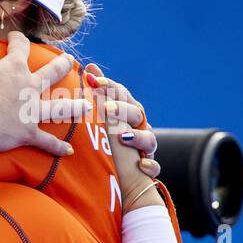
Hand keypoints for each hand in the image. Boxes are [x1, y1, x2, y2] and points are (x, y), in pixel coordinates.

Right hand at [0, 31, 87, 155]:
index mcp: (14, 68)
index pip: (20, 47)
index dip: (18, 40)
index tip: (15, 37)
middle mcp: (29, 86)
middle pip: (52, 72)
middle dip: (61, 64)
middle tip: (69, 61)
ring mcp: (31, 110)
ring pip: (59, 107)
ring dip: (74, 107)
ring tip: (86, 106)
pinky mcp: (28, 132)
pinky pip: (46, 141)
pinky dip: (57, 147)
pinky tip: (68, 151)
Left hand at [84, 63, 159, 181]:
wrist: (122, 174)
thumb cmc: (111, 139)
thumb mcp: (103, 118)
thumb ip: (98, 94)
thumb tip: (88, 68)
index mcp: (129, 113)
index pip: (123, 96)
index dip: (111, 87)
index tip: (94, 80)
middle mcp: (140, 128)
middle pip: (136, 114)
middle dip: (122, 110)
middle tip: (106, 107)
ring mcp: (146, 148)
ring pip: (149, 140)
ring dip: (137, 137)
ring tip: (122, 136)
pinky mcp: (149, 168)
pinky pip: (154, 168)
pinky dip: (150, 166)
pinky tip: (141, 165)